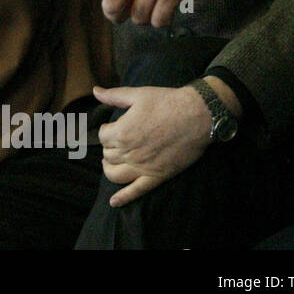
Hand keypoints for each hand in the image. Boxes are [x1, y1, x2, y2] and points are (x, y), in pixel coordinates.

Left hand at [94, 79, 236, 206]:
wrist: (197, 115)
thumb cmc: (167, 102)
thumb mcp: (137, 95)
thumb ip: (113, 96)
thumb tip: (95, 91)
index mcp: (121, 132)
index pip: (102, 136)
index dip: (107, 130)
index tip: (115, 126)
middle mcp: (129, 152)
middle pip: (107, 155)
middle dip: (109, 147)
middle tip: (119, 140)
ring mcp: (142, 166)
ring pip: (114, 174)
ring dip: (110, 168)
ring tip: (112, 162)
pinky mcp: (157, 175)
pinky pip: (136, 191)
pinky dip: (123, 198)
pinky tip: (114, 202)